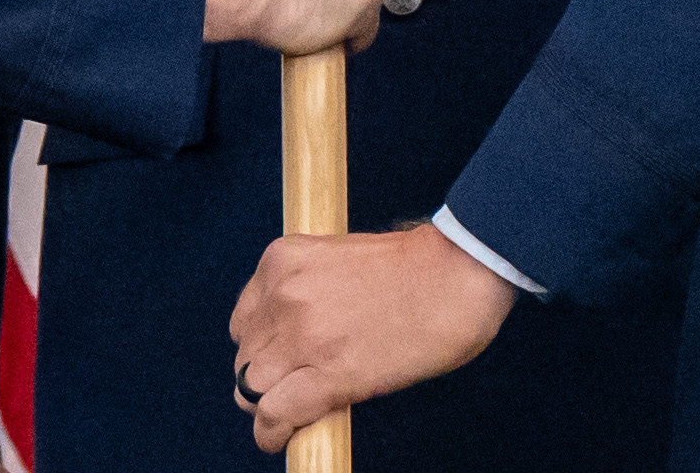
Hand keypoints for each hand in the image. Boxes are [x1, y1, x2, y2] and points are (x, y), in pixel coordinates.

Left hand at [231, 222, 517, 451]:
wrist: (455, 276)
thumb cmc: (415, 267)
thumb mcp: (338, 259)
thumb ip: (309, 290)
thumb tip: (297, 335)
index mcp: (283, 259)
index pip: (244, 319)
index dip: (260, 346)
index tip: (276, 358)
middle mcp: (284, 294)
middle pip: (245, 355)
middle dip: (263, 376)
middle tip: (288, 387)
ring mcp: (303, 334)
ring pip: (252, 388)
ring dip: (265, 406)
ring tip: (283, 417)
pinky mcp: (329, 374)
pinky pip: (276, 413)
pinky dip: (271, 432)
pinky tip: (278, 439)